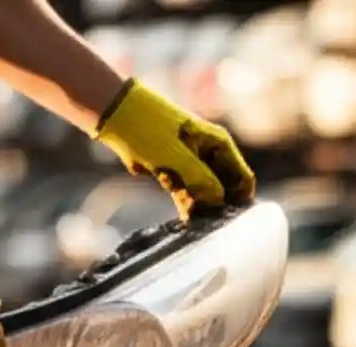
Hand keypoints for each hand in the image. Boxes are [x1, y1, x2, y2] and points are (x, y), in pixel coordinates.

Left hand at [94, 79, 255, 220]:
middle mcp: (209, 152)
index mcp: (218, 143)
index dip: (240, 200)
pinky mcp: (174, 170)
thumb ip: (199, 178)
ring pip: (206, 192)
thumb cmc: (146, 127)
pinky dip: (186, 204)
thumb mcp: (173, 154)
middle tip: (208, 224)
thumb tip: (219, 201)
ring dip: (201, 208)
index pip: (243, 178)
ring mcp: (192, 161)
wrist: (112, 113)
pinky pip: (187, 192)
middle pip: (226, 188)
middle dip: (219, 207)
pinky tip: (184, 218)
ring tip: (194, 223)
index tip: (229, 219)